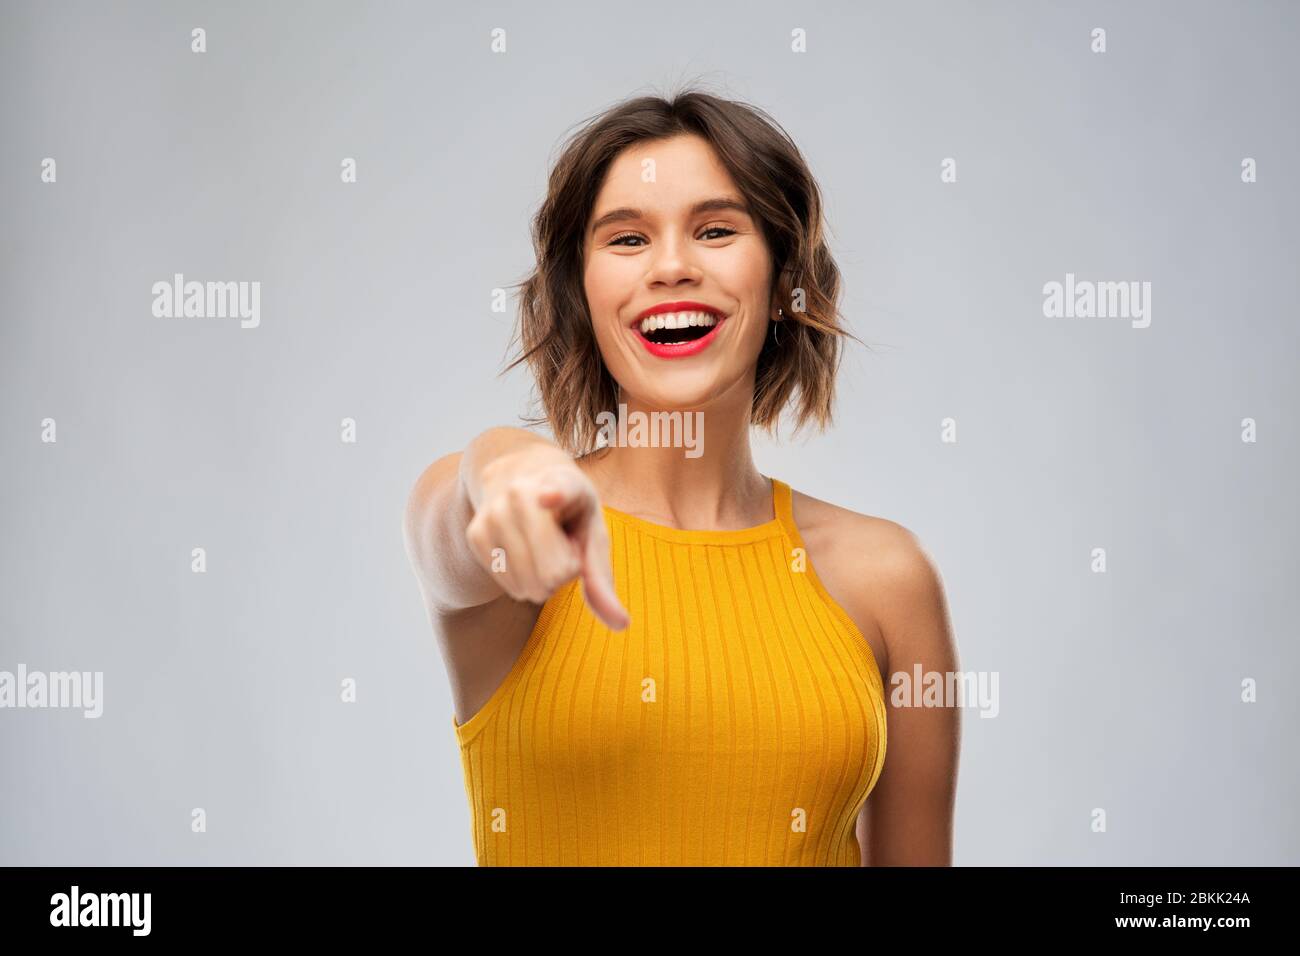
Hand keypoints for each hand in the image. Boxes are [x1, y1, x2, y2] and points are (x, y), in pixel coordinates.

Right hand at [466, 458, 629, 630]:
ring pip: (528, 586)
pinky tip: (524, 552)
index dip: (556, 496)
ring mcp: (494, 513)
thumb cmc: (569, 514)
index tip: (548, 497)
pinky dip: (522, 581)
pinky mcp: (475, 533)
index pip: (559, 491)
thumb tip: (622, 625)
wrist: (519, 477)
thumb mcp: (592, 534)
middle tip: (562, 546)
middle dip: (565, 575)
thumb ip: (602, 579)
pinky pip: (509, 587)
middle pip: (552, 574)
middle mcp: (522, 493)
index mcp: (562, 483)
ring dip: (542, 580)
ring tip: (542, 547)